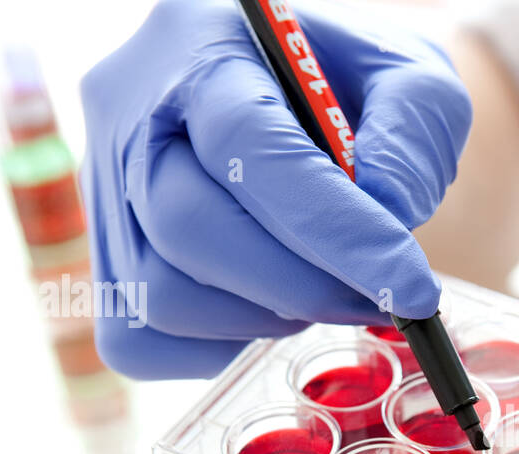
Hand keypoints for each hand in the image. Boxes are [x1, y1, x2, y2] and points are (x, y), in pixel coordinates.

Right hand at [79, 0, 470, 378]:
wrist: (295, 94)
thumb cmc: (349, 84)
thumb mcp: (409, 76)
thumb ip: (414, 133)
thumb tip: (389, 216)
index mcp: (199, 40)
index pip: (247, 144)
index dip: (334, 229)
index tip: (410, 287)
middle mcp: (127, 110)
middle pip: (187, 226)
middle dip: (301, 285)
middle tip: (374, 299)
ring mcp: (104, 189)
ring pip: (162, 295)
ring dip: (265, 318)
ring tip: (322, 290)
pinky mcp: (104, 257)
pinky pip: (140, 340)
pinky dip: (219, 348)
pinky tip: (269, 309)